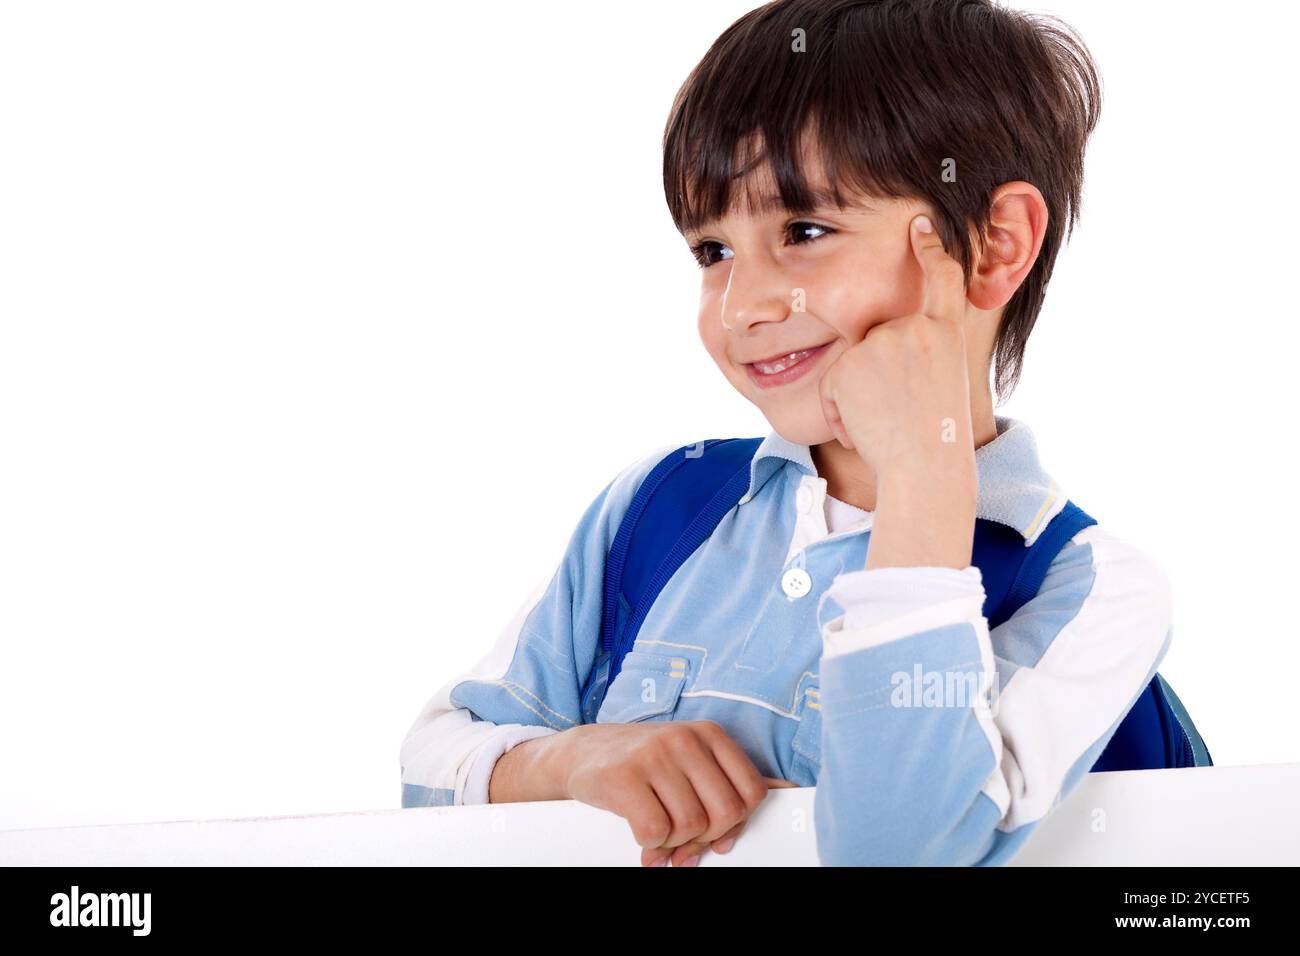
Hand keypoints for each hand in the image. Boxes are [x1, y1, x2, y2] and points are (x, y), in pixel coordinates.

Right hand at [551, 720, 773, 866]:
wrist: (581, 753)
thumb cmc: (643, 764)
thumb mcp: (689, 762)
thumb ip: (724, 785)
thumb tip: (778, 805)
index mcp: (709, 734)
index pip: (752, 791)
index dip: (738, 822)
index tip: (716, 831)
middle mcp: (685, 739)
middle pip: (725, 812)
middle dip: (706, 836)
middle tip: (684, 839)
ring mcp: (654, 756)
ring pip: (691, 825)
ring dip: (675, 842)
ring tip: (659, 834)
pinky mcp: (623, 777)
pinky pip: (656, 830)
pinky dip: (651, 844)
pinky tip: (642, 836)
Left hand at [817, 214, 977, 568]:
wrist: (926, 464)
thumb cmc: (934, 438)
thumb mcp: (938, 383)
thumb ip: (917, 353)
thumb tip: (885, 340)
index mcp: (945, 332)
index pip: (943, 277)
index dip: (932, 247)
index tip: (921, 222)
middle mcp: (915, 327)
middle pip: (877, 339)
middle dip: (876, 377)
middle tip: (902, 410)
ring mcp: (881, 341)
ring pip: (851, 366)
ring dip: (858, 398)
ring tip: (886, 420)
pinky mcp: (850, 363)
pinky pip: (831, 387)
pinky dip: (841, 411)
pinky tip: (865, 425)